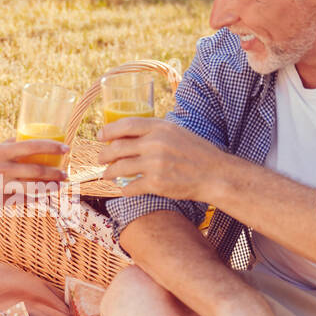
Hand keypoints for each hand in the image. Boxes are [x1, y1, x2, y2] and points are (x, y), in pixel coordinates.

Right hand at [0, 139, 69, 208]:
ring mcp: (0, 187)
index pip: (31, 146)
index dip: (52, 146)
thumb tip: (25, 138)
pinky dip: (34, 199)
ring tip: (59, 187)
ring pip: (33, 189)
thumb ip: (5, 146)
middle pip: (36, 171)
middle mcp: (1, 169)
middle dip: (55, 173)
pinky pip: (21, 200)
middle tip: (66, 174)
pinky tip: (42, 198)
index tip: (66, 148)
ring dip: (49, 188)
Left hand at [96, 118, 222, 200]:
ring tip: (107, 175)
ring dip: (109, 173)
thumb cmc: (198, 153)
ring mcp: (154, 164)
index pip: (125, 125)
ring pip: (120, 168)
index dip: (108, 130)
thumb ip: (156, 132)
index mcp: (160, 128)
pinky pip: (131, 187)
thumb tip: (132, 134)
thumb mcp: (177, 133)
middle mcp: (155, 144)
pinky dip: (125, 190)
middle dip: (104, 155)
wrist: (215, 175)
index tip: (100, 136)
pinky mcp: (156, 184)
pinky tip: (124, 190)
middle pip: (117, 148)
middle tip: (100, 159)